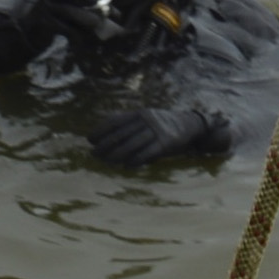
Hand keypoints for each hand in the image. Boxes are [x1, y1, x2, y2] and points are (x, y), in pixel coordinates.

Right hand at [34, 0, 110, 42]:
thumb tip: (117, 15)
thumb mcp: (73, 5)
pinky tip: (82, 37)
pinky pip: (61, 26)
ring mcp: (47, 7)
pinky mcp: (44, 22)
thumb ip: (94, 7)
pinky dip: (74, 32)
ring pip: (67, 10)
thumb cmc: (61, 13)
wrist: (35, 27)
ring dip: (84, 17)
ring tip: (96, 23)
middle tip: (97, 1)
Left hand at [88, 104, 224, 167]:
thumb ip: (129, 121)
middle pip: (120, 133)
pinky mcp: (165, 143)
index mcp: (139, 113)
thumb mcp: (145, 117)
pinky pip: (148, 153)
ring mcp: (156, 131)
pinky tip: (127, 166)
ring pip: (132, 144)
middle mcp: (146, 120)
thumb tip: (106, 125)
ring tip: (106, 162)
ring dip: (116, 154)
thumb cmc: (162, 124)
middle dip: (105, 144)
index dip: (101, 130)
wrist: (188, 124)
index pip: (115, 121)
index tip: (90, 139)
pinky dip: (136, 160)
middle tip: (94, 154)